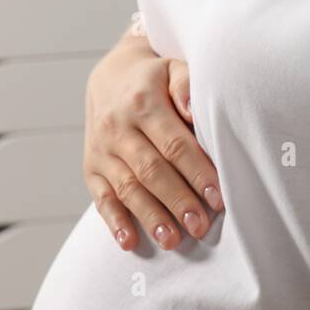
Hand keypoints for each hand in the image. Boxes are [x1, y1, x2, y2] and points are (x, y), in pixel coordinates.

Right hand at [84, 30, 222, 250]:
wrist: (110, 77)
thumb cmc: (155, 79)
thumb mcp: (173, 68)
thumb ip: (186, 85)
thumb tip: (194, 110)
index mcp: (142, 103)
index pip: (173, 144)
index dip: (196, 172)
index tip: (218, 197)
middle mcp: (117, 128)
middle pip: (151, 170)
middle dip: (177, 201)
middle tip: (200, 226)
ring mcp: (101, 150)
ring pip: (127, 188)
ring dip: (150, 216)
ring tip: (173, 240)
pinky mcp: (91, 168)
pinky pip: (101, 198)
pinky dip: (114, 221)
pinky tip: (129, 242)